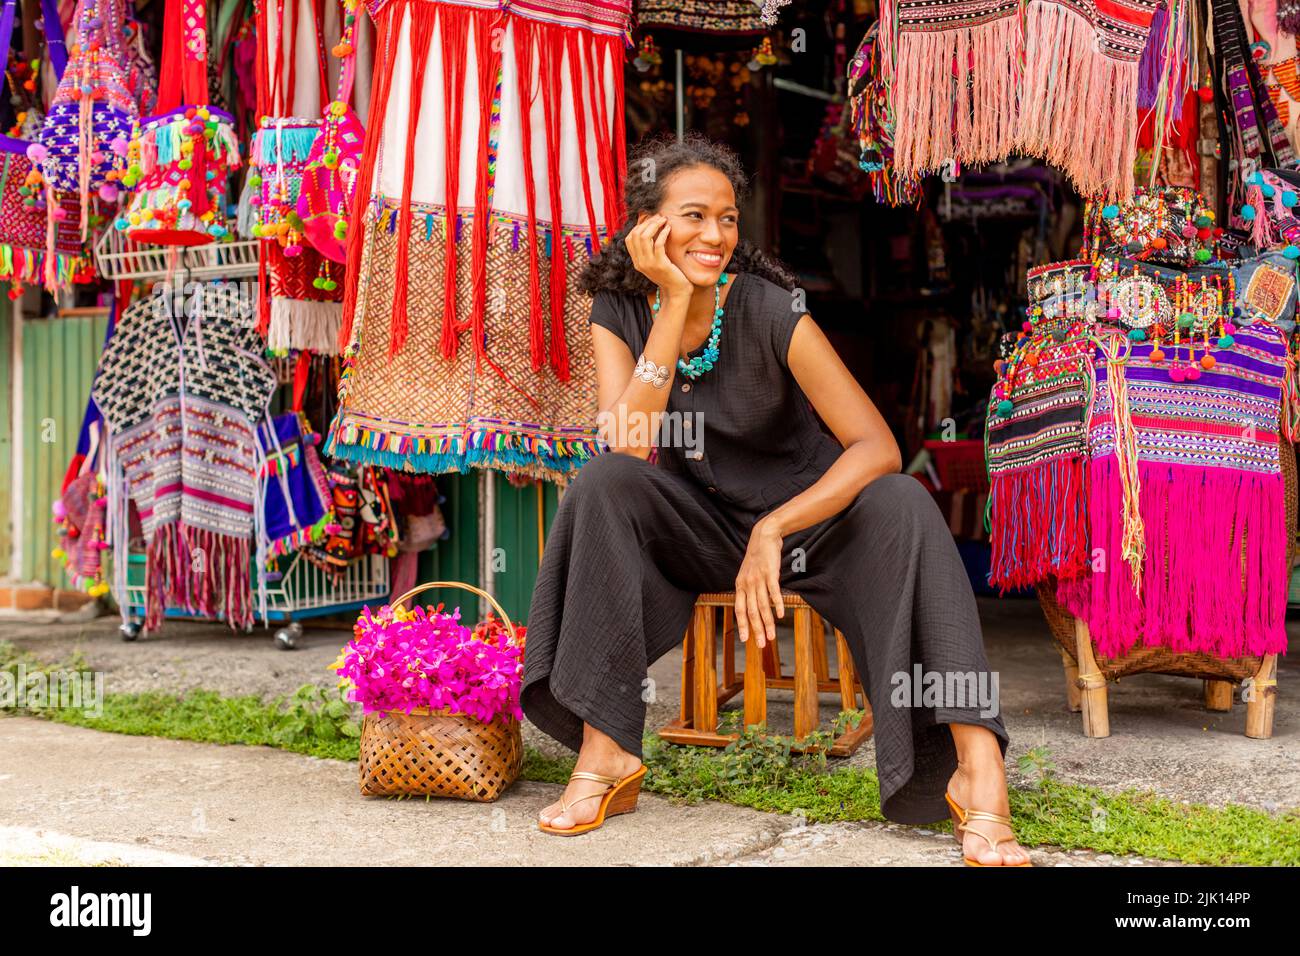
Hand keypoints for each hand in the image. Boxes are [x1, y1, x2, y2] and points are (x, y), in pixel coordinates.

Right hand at [624, 215, 690, 297]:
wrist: (676, 291)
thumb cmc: (668, 274)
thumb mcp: (654, 261)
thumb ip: (649, 249)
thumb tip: (649, 228)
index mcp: (636, 261)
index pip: (629, 238)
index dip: (639, 226)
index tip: (650, 220)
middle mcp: (640, 262)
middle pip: (636, 235)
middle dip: (647, 222)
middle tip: (659, 217)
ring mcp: (649, 264)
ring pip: (645, 237)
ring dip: (655, 225)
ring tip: (664, 220)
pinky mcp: (661, 264)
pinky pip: (658, 243)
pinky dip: (663, 233)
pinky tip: (668, 228)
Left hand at [734, 517, 784, 648]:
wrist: (763, 537)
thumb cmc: (757, 558)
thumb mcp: (747, 574)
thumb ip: (748, 590)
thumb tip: (751, 607)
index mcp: (740, 586)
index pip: (740, 610)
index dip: (742, 625)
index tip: (745, 640)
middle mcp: (747, 584)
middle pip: (751, 612)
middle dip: (756, 630)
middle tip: (762, 645)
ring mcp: (758, 579)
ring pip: (763, 606)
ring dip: (768, 623)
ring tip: (772, 636)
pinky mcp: (770, 573)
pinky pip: (773, 592)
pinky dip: (777, 604)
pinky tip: (781, 615)